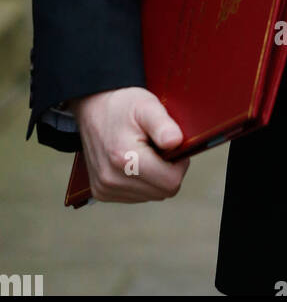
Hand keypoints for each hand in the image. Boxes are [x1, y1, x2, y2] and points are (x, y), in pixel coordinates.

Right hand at [68, 86, 189, 202]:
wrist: (93, 108)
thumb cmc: (121, 106)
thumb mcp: (146, 105)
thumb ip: (163, 125)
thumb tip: (176, 143)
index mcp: (125, 159)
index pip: (170, 182)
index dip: (179, 165)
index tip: (172, 147)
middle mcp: (111, 180)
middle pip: (162, 192)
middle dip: (168, 172)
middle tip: (158, 147)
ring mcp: (105, 189)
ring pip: (151, 196)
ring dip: (154, 178)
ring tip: (144, 153)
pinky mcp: (101, 193)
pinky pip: (136, 196)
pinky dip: (141, 182)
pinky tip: (134, 162)